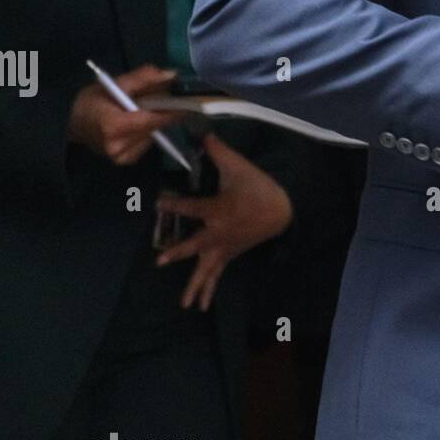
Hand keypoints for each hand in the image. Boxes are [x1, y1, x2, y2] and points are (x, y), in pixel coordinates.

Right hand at [68, 64, 183, 164]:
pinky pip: (147, 143)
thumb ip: (143, 78)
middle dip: (165, 112)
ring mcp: (121, 157)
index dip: (173, 110)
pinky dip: (147, 132)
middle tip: (170, 98)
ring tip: (146, 109)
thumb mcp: (115, 83)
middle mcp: (118, 146)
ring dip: (155, 122)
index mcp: (113, 126)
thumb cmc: (92, 100)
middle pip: (155, 127)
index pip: (152, 119)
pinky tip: (137, 124)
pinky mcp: (124, 161)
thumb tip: (172, 75)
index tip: (191, 100)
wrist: (71, 123)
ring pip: (154, 135)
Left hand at [154, 134, 293, 310]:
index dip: (172, 206)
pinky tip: (201, 306)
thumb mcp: (239, 166)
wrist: (283, 209)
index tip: (156, 205)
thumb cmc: (258, 187)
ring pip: (207, 269)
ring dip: (195, 286)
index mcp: (218, 210)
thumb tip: (201, 133)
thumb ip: (218, 151)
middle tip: (161, 263)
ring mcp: (225, 247)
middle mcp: (219, 233)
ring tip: (185, 305)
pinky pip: (217, 275)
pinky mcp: (230, 255)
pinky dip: (209, 290)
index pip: (190, 208)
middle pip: (195, 246)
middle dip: (179, 252)